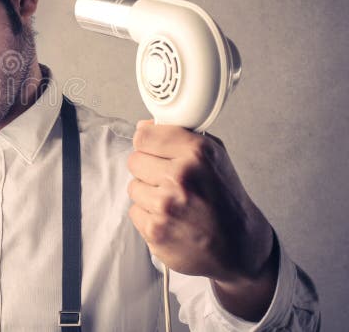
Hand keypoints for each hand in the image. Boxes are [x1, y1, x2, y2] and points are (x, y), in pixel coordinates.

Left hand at [126, 120, 274, 283]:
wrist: (239, 246)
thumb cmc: (226, 201)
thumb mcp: (215, 157)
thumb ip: (180, 136)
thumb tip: (143, 126)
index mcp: (197, 152)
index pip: (144, 135)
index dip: (149, 143)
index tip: (155, 150)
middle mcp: (181, 176)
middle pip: (135, 160)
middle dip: (149, 170)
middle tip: (170, 181)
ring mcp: (166, 204)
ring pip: (133, 186)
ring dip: (148, 194)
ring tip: (173, 202)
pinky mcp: (155, 229)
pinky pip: (135, 211)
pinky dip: (149, 216)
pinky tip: (170, 219)